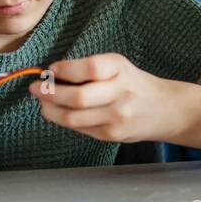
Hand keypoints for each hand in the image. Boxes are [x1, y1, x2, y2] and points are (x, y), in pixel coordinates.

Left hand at [33, 53, 171, 142]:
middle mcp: (121, 94)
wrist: (165, 110)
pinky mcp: (110, 134)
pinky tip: (59, 112)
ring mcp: (116, 117)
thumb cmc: (134, 84)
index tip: (52, 69)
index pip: (91, 68)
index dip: (66, 69)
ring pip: (72, 117)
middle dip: (49, 93)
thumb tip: (50, 76)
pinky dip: (63, 119)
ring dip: (49, 109)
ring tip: (43, 102)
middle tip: (36, 88)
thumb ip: (88, 70)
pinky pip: (78, 128)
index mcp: (121, 70)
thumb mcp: (118, 67)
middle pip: (77, 97)